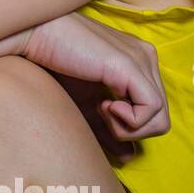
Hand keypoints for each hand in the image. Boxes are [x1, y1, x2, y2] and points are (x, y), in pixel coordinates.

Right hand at [17, 12, 168, 159]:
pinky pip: (151, 111)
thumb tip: (129, 156)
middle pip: (161, 117)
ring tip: (100, 108)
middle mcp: (146, 58)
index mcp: (138, 62)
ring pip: (160, 119)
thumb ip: (108, 128)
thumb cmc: (51, 65)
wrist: (32, 36)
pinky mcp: (132, 67)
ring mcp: (142, 60)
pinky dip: (128, 120)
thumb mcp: (85, 104)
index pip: (153, 110)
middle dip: (129, 129)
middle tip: (99, 113)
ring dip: (128, 127)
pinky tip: (104, 105)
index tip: (100, 116)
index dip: (130, 126)